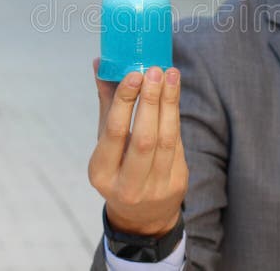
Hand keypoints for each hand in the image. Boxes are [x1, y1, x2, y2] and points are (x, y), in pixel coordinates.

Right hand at [88, 58, 188, 235]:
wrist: (142, 215)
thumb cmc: (118, 167)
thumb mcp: (106, 143)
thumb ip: (106, 105)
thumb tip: (100, 64)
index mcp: (101, 173)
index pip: (113, 132)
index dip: (124, 101)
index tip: (134, 74)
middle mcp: (126, 185)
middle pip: (143, 138)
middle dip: (151, 101)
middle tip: (155, 70)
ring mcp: (155, 188)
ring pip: (166, 140)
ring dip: (170, 104)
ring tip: (171, 75)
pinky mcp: (177, 184)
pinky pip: (178, 145)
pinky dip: (175, 117)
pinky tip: (174, 94)